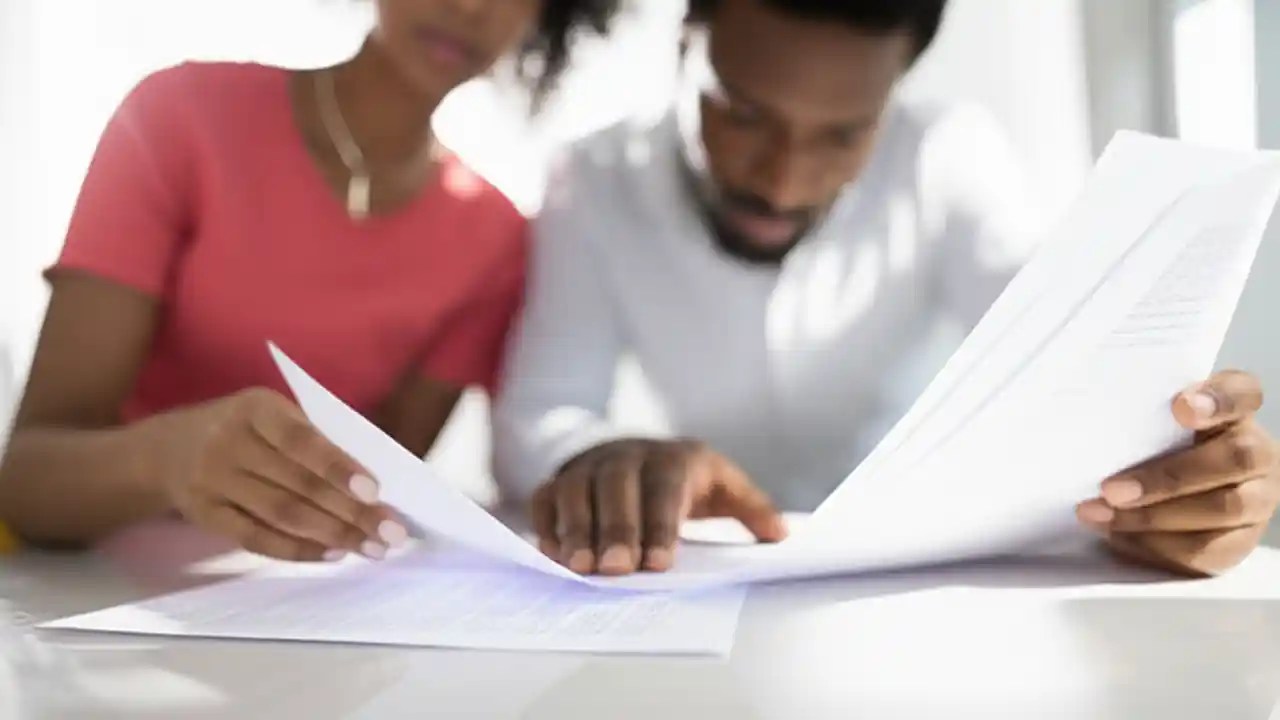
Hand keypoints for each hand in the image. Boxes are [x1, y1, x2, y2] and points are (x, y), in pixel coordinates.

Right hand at [149, 388, 405, 561]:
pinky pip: (256, 538)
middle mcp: (229, 442)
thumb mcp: (270, 415)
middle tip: (392, 532)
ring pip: (282, 514)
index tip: (375, 491)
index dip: (338, 466)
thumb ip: (313, 438)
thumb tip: (373, 484)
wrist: (165, 449)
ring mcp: (212, 481)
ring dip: (333, 534)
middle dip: (352, 512)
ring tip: (371, 547)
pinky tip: (332, 553)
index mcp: (255, 408)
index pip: (301, 440)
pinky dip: (297, 549)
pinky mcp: (204, 514)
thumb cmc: (244, 430)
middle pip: (299, 483)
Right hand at [531, 439, 786, 575]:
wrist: (635, 449)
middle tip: (615, 569)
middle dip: (615, 528)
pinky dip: (547, 524)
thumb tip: (779, 536)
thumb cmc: (684, 479)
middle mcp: (626, 455)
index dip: (660, 525)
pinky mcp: (560, 478)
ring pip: (576, 489)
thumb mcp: (722, 484)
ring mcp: (589, 465)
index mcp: (673, 458)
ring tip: (580, 568)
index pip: (664, 488)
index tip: (658, 564)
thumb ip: (751, 508)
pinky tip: (555, 555)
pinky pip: (546, 497)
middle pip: (616, 486)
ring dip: (576, 528)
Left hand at [1076, 371, 1279, 574]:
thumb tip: (1085, 418)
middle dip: (1168, 477)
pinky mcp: (1240, 541)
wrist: (1174, 496)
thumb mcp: (1149, 423)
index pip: (1242, 393)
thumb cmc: (1155, 448)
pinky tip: (1117, 534)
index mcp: (1235, 413)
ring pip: (1222, 508)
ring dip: (1152, 516)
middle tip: (1111, 489)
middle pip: (1235, 458)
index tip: (1180, 406)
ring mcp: (1256, 499)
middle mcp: (1257, 454)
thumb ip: (1138, 414)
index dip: (1217, 399)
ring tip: (1101, 514)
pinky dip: (1155, 544)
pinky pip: (1206, 550)